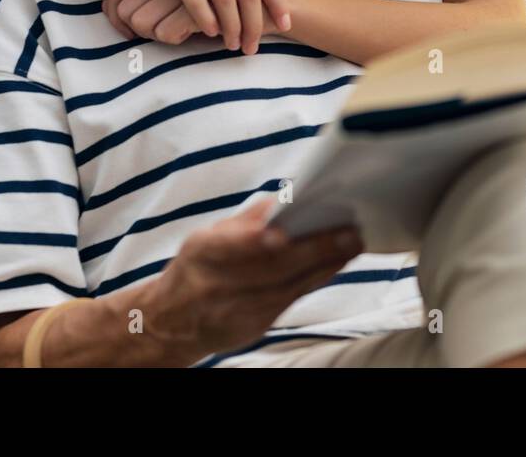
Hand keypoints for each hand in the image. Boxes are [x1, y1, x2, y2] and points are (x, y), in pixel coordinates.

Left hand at [104, 0, 205, 47]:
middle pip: (124, 12)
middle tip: (163, 27)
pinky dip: (178, 38)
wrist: (250, 3)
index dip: (116, 19)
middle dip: (140, 29)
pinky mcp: (195, 7)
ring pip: (141, 23)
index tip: (131, 30)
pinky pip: (164, 33)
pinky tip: (194, 29)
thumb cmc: (201, 4)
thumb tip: (105, 6)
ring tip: (179, 27)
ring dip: (157, 34)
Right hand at [128, 198, 362, 363]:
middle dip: (315, 249)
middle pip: (273, 267)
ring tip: (353, 242)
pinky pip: (294, 298)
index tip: (285, 232)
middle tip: (349, 232)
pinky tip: (336, 262)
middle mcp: (220, 285)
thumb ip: (245, 220)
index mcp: (203, 254)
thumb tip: (282, 199)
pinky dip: (317, 278)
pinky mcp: (256, 326)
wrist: (173, 323)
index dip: (258, 241)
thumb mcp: (205, 237)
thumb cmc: (196, 270)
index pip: (233, 246)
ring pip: (291, 285)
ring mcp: (239, 310)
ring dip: (326, 263)